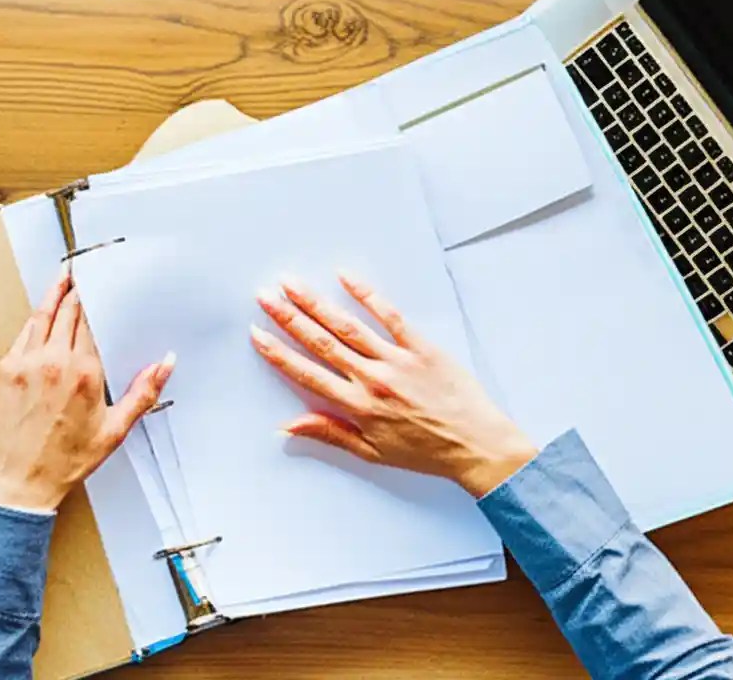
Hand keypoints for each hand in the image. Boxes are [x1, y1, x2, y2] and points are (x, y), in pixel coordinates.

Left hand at [0, 267, 175, 511]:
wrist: (21, 481)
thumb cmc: (66, 460)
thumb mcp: (115, 430)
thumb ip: (144, 392)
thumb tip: (165, 362)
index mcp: (85, 372)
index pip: (92, 320)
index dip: (97, 297)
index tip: (104, 281)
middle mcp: (54, 361)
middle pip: (68, 310)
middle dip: (77, 288)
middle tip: (85, 270)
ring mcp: (27, 363)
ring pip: (42, 314)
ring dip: (54, 292)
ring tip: (64, 276)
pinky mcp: (7, 369)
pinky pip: (24, 333)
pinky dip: (34, 318)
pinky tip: (41, 312)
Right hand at [250, 272, 535, 497]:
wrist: (475, 444)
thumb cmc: (425, 453)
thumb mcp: (372, 452)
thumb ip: (329, 433)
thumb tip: (288, 426)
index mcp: (358, 407)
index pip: (308, 374)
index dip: (279, 353)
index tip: (257, 335)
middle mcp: (372, 380)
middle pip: (322, 343)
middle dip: (289, 318)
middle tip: (265, 297)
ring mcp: (397, 360)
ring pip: (348, 327)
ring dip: (317, 303)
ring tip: (292, 284)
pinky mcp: (421, 347)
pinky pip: (390, 317)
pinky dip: (367, 296)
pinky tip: (346, 279)